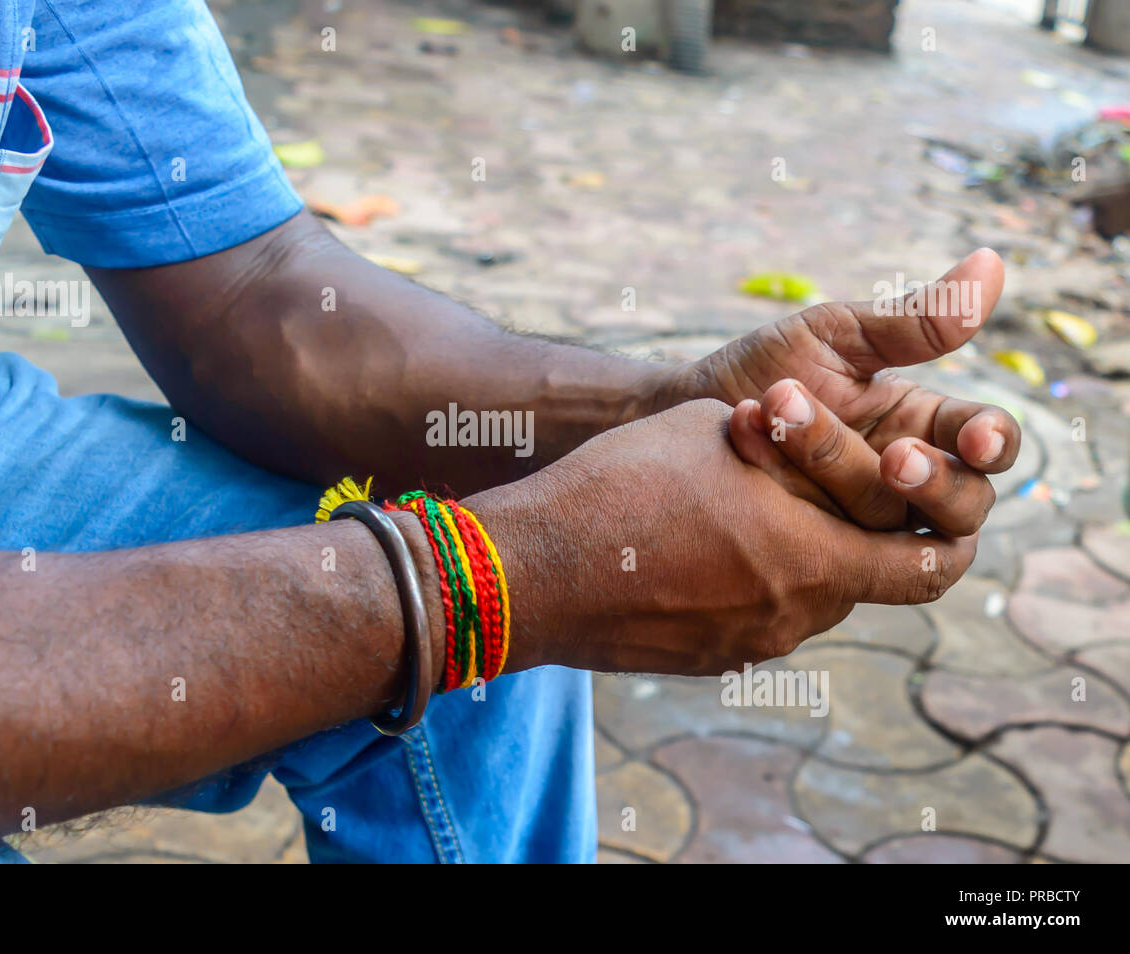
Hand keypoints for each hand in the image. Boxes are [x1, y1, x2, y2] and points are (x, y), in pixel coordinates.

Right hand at [465, 399, 975, 676]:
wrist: (530, 570)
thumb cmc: (618, 486)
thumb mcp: (714, 430)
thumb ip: (790, 446)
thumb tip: (813, 449)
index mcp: (810, 560)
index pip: (926, 567)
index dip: (945, 536)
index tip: (930, 507)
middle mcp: (792, 619)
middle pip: (861, 581)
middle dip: (848, 532)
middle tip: (810, 487)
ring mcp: (746, 648)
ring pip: (804, 600)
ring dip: (792, 556)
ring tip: (737, 509)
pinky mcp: (704, 662)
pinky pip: (753, 620)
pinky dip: (748, 584)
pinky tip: (696, 546)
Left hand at [675, 250, 1019, 534]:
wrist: (683, 411)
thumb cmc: (764, 369)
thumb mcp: (833, 335)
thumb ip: (910, 320)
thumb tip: (991, 263)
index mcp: (924, 426)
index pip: (989, 442)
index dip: (992, 442)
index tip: (974, 438)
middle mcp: (903, 485)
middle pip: (963, 507)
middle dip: (936, 484)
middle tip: (893, 458)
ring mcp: (857, 525)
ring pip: (887, 529)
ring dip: (838, 470)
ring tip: (778, 410)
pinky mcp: (810, 551)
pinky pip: (823, 546)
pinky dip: (781, 491)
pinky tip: (743, 435)